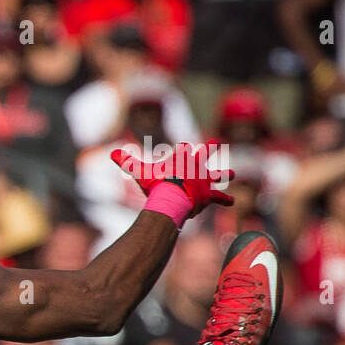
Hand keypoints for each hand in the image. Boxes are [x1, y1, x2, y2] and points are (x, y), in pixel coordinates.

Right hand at [112, 141, 235, 217]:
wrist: (172, 197)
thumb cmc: (155, 183)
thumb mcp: (139, 171)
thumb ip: (127, 161)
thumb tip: (111, 153)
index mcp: (182, 158)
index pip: (184, 149)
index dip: (182, 149)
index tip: (184, 147)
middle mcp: (197, 166)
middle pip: (205, 154)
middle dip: (209, 148)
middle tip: (214, 142)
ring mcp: (205, 180)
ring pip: (218, 175)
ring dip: (225, 173)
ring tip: (233, 173)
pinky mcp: (208, 194)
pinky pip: (219, 197)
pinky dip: (224, 200)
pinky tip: (232, 202)